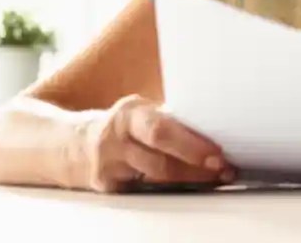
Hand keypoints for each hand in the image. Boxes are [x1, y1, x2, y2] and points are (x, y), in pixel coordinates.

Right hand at [76, 94, 234, 192]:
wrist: (78, 143)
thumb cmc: (125, 125)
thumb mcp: (142, 112)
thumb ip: (169, 118)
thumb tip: (213, 125)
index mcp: (130, 113)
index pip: (162, 129)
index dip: (191, 144)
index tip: (217, 152)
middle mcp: (116, 138)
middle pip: (159, 159)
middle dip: (195, 166)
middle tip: (222, 169)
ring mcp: (109, 164)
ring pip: (155, 178)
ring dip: (189, 179)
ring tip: (214, 177)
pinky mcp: (106, 186)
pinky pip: (144, 189)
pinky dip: (169, 187)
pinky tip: (187, 185)